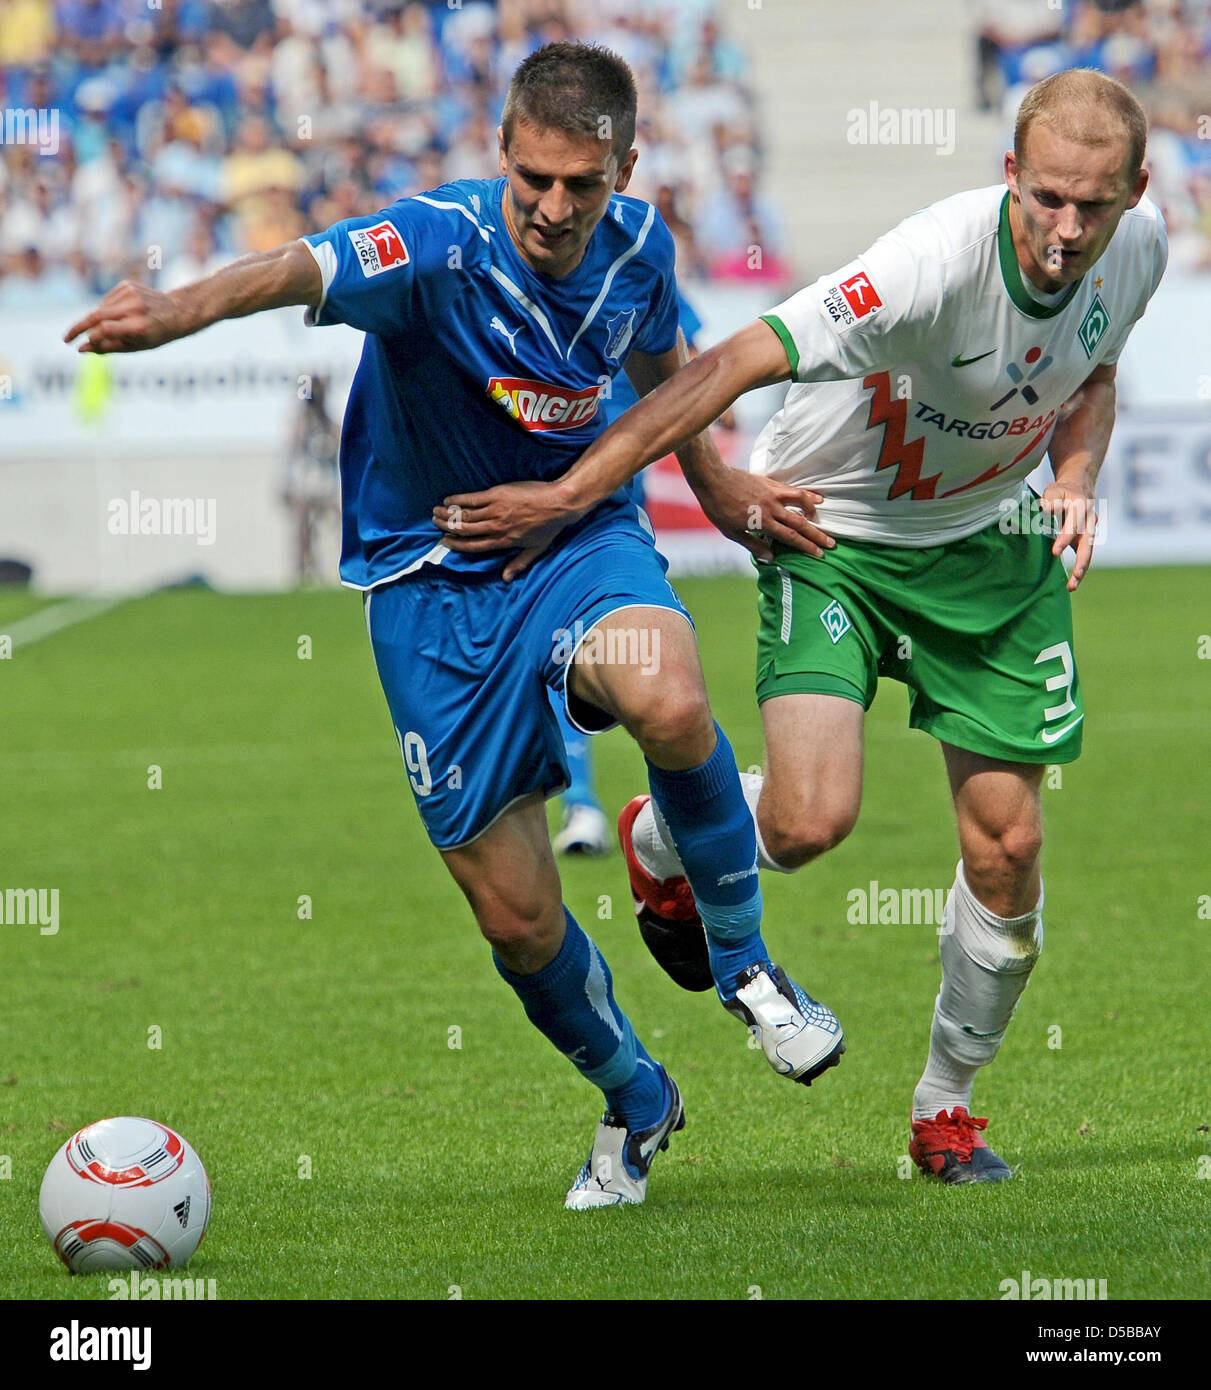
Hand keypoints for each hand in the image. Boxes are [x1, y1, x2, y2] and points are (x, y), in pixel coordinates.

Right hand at [64, 280, 190, 353]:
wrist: (177, 311)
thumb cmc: (157, 334)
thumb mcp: (136, 346)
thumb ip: (108, 348)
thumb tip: (81, 349)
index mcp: (139, 326)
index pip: (104, 330)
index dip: (91, 338)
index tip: (77, 345)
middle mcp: (134, 308)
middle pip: (96, 315)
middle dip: (78, 327)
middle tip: (66, 338)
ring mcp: (130, 293)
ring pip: (101, 308)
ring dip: (95, 320)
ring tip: (109, 329)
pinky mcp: (127, 284)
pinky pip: (107, 300)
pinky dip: (105, 310)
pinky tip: (118, 315)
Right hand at [433, 480, 577, 580]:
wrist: (559, 504)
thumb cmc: (550, 526)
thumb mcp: (536, 550)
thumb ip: (519, 564)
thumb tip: (506, 579)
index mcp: (504, 542)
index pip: (474, 546)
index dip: (457, 544)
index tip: (446, 541)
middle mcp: (496, 528)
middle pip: (465, 530)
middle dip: (447, 528)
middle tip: (436, 523)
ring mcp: (495, 511)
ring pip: (464, 516)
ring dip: (448, 514)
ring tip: (437, 512)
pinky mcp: (496, 495)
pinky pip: (471, 499)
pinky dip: (457, 500)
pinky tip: (448, 499)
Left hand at [687, 467, 832, 561]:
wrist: (713, 478)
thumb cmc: (718, 507)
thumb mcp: (731, 532)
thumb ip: (752, 544)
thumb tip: (770, 558)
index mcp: (763, 522)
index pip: (791, 537)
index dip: (806, 546)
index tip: (820, 554)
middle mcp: (772, 508)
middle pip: (801, 523)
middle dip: (817, 535)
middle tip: (831, 544)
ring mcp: (773, 493)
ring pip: (801, 501)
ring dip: (813, 511)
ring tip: (819, 518)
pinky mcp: (770, 482)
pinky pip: (793, 489)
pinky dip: (806, 493)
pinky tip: (814, 497)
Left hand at [1039, 481, 1096, 590]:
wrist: (1079, 487)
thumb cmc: (1061, 491)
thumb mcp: (1053, 490)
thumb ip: (1050, 500)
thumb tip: (1049, 510)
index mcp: (1081, 507)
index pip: (1073, 526)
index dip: (1064, 539)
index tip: (1055, 553)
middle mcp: (1090, 520)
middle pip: (1087, 544)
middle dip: (1081, 561)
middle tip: (1074, 577)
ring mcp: (1091, 531)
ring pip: (1088, 553)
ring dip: (1081, 570)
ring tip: (1071, 587)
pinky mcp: (1087, 539)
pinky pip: (1084, 556)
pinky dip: (1079, 569)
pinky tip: (1072, 584)